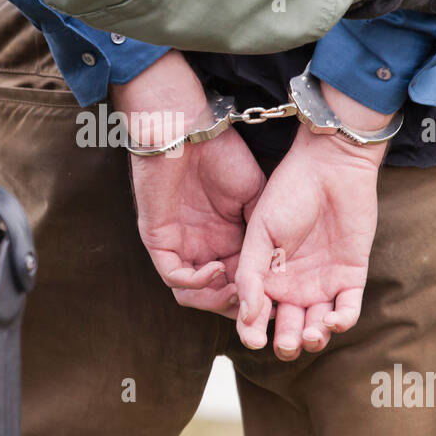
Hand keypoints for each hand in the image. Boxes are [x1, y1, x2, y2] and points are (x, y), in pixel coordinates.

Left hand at [113, 52, 265, 315]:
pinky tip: (218, 267)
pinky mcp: (159, 240)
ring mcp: (179, 245)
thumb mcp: (255, 198)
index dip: (256, 296)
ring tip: (238, 291)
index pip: (239, 283)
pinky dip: (197, 281)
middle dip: (237, 306)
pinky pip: (174, 276)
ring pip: (192, 294)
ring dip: (216, 299)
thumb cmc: (223, 155)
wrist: (189, 129)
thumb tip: (274, 269)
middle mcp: (201, 247)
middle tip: (257, 306)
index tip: (276, 300)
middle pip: (215, 296)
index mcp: (225, 239)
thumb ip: (263, 233)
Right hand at [234, 84, 389, 360]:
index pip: (257, 314)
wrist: (330, 167)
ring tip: (310, 335)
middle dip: (286, 342)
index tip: (253, 340)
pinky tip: (334, 320)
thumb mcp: (260, 233)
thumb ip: (251, 275)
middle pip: (288, 326)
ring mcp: (323, 281)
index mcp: (266, 276)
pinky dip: (342, 320)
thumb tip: (246, 316)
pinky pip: (348, 308)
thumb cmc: (288, 193)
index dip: (252, 331)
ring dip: (313, 337)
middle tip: (285, 345)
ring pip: (317, 324)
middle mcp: (293, 285)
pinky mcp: (351, 275)